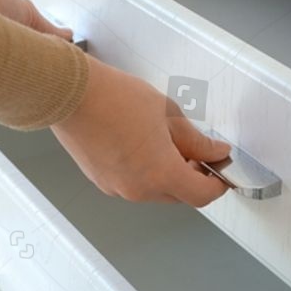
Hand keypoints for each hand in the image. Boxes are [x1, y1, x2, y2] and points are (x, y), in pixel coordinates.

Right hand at [53, 59, 232, 206]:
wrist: (69, 94)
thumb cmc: (114, 98)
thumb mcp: (167, 113)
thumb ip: (195, 139)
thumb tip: (214, 151)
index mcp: (161, 174)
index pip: (201, 195)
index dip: (217, 185)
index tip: (220, 171)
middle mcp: (138, 189)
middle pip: (178, 194)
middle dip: (191, 176)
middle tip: (196, 150)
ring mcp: (116, 188)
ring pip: (154, 190)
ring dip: (166, 173)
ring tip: (162, 140)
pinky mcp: (100, 181)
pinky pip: (132, 183)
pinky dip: (143, 171)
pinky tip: (139, 143)